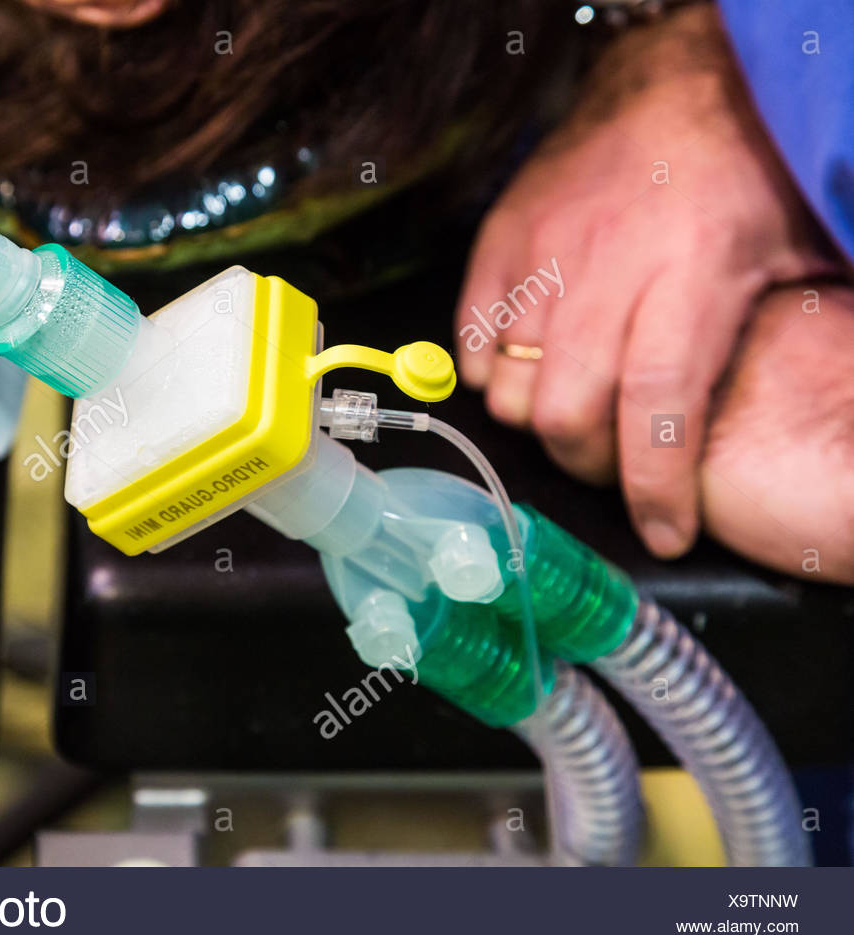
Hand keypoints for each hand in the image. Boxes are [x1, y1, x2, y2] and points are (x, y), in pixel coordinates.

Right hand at [454, 5, 836, 557]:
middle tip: (611, 464)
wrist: (688, 76)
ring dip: (537, 418)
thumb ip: (759, 344)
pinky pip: (469, 337)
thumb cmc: (748, 167)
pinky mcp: (501, 235)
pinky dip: (488, 371)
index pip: (656, 411)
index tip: (663, 533)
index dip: (653, 489)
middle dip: (586, 462)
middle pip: (563, 411)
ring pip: (507, 384)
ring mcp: (542, 249)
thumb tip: (746, 431)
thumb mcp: (790, 256)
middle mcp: (606, 265)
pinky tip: (522, 365)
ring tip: (570, 408)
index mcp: (691, 271)